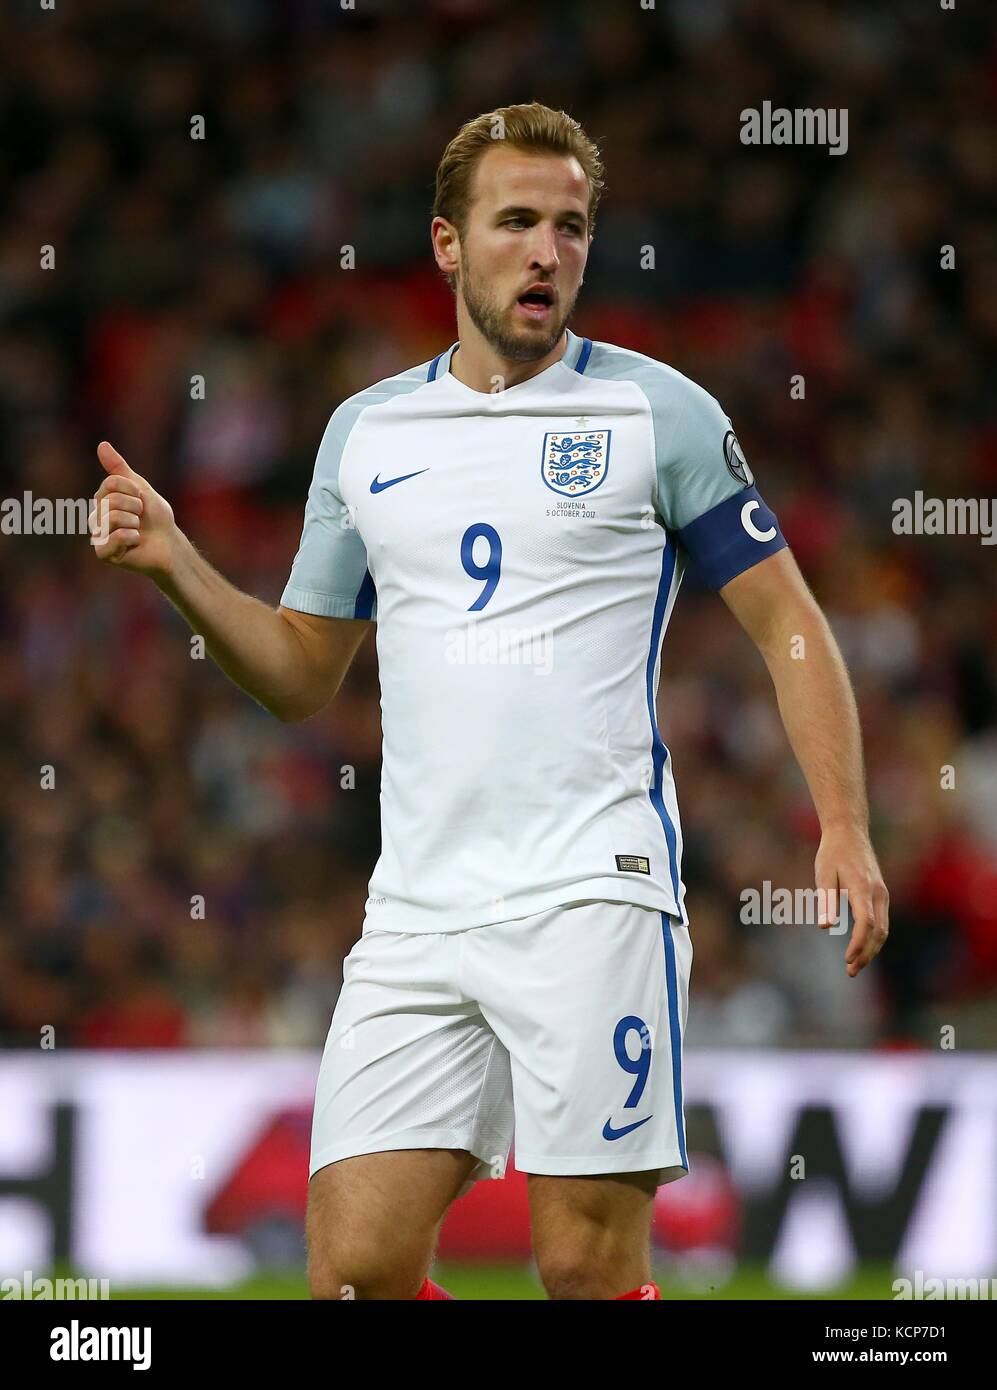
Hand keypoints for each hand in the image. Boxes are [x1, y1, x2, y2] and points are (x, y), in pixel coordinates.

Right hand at [90, 442, 179, 580]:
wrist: (168, 543)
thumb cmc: (154, 517)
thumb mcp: (139, 487)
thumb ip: (118, 468)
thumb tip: (102, 444)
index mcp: (102, 500)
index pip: (110, 483)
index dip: (132, 489)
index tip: (141, 499)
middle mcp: (95, 517)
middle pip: (110, 500)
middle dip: (135, 507)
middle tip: (140, 518)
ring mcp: (98, 535)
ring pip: (113, 517)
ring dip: (134, 523)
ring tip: (138, 530)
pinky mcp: (104, 553)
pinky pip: (116, 537)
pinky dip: (132, 538)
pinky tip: (135, 543)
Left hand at [814, 824, 889, 976]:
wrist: (849, 832)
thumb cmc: (832, 853)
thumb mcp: (823, 873)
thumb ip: (825, 899)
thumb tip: (824, 926)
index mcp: (862, 888)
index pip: (866, 923)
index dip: (858, 944)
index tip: (847, 959)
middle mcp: (878, 893)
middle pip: (879, 932)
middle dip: (866, 954)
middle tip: (850, 971)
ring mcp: (882, 894)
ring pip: (883, 929)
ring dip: (871, 949)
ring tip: (854, 966)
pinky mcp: (881, 894)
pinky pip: (882, 922)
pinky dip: (874, 938)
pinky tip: (861, 949)